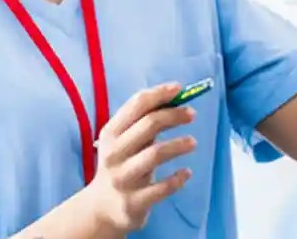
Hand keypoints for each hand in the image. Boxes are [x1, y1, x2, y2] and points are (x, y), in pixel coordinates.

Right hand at [84, 84, 197, 233]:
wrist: (103, 208)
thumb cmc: (120, 166)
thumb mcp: (123, 142)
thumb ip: (142, 123)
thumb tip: (173, 98)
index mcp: (110, 133)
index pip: (136, 105)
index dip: (159, 94)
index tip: (179, 88)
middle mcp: (114, 153)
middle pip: (148, 125)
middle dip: (173, 115)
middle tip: (192, 113)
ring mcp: (123, 178)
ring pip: (155, 154)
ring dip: (178, 144)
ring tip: (193, 142)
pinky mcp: (134, 202)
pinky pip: (161, 188)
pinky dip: (177, 178)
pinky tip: (187, 173)